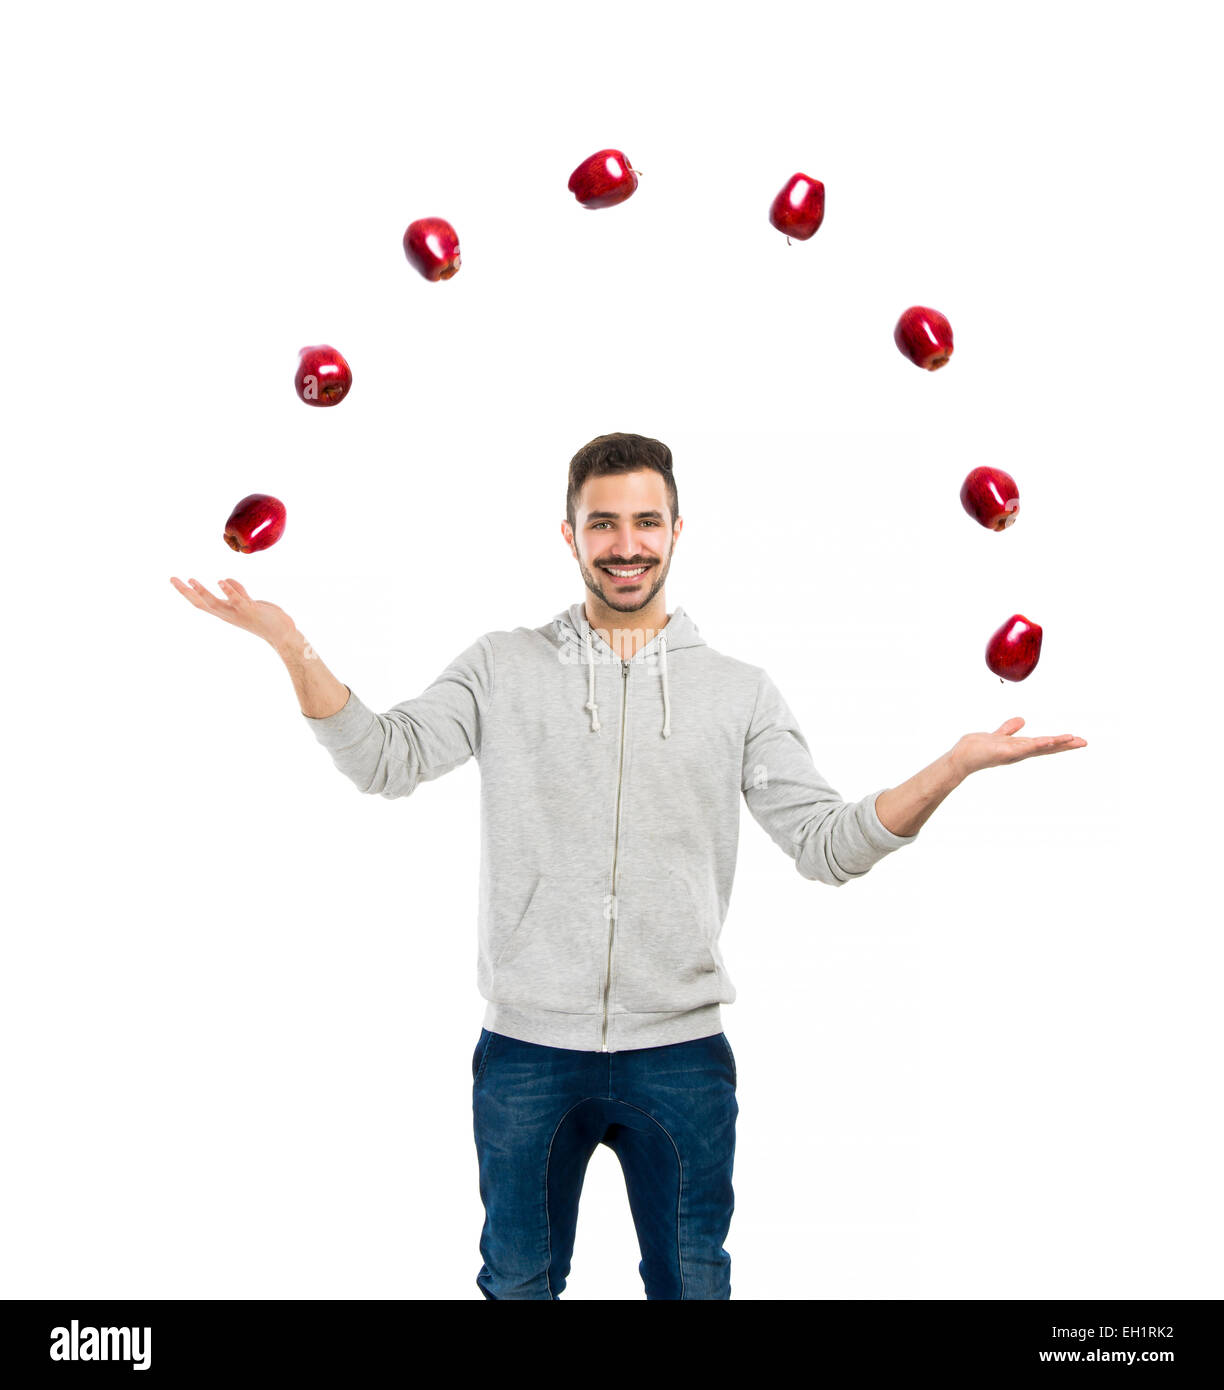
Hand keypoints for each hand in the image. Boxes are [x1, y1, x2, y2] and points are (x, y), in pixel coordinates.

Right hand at [169, 576, 299, 650]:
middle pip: (201, 603)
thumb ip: (236, 592)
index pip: (201, 602)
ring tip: (191, 580)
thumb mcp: (247, 602)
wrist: (282, 634)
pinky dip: (229, 590)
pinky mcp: (249, 610)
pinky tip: (221, 581)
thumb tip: (225, 580)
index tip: (175, 580)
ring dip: (203, 591)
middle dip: (185, 591)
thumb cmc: (265, 618)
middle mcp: (228, 614)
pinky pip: (236, 599)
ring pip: (215, 603)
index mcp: (226, 612)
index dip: (187, 592)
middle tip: (172, 578)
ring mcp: (238, 613)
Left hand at [951, 717, 1086, 778]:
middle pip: (1047, 747)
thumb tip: (1022, 720)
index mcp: (1020, 748)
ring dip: (1057, 743)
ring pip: (1040, 747)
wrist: (962, 758)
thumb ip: (1009, 729)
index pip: (1044, 744)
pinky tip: (1049, 741)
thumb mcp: (998, 736)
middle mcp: (1020, 752)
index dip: (1060, 742)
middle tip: (1084, 742)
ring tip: (1074, 740)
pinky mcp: (1006, 752)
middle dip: (1066, 745)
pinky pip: (1024, 747)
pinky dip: (1037, 744)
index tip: (1076, 739)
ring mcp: (1014, 753)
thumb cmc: (977, 749)